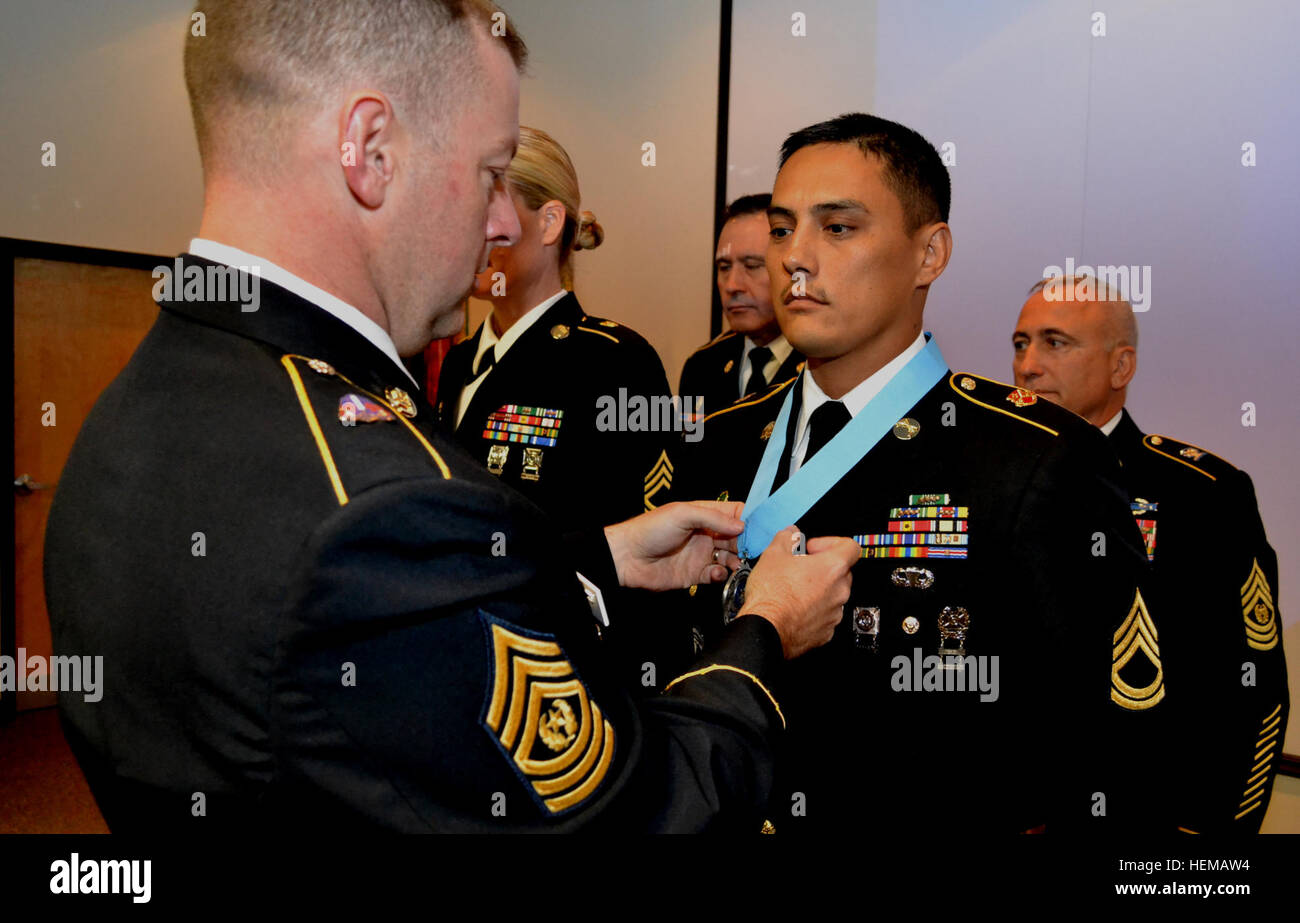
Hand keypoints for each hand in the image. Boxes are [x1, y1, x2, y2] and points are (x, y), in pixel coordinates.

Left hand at [604, 501, 744, 590]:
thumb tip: (741, 524)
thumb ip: (714, 518)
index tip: (766, 525)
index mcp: (704, 515)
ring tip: (738, 563)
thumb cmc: (650, 530)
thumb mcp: (683, 514)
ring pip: (730, 558)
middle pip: (738, 537)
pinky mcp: (695, 574)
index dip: (751, 518)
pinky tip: (716, 572)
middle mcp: (706, 534)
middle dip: (749, 543)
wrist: (627, 558)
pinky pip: (716, 575)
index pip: (735, 513)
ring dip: (738, 561)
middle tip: (758, 549)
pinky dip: (721, 575)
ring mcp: (701, 554)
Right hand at [738, 526, 858, 658]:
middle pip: (841, 571)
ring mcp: (834, 613)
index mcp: (832, 568)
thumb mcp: (773, 554)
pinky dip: (813, 610)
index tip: (813, 548)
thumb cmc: (771, 595)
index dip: (831, 543)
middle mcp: (839, 591)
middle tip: (800, 567)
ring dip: (818, 589)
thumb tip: (791, 534)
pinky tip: (794, 607)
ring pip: (832, 595)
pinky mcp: (826, 632)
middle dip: (822, 567)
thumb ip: (787, 538)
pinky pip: (825, 615)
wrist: (765, 628)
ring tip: (793, 589)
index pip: (850, 547)